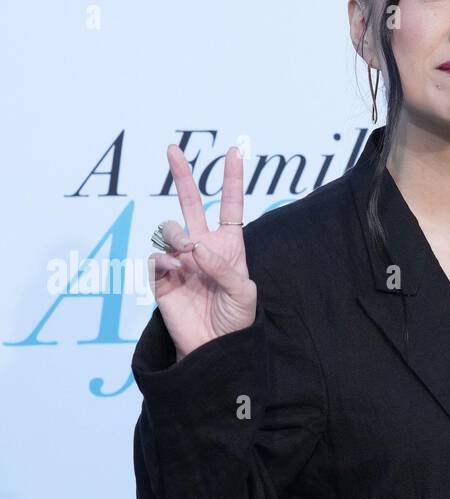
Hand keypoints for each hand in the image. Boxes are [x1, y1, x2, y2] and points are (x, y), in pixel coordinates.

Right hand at [150, 145, 257, 358]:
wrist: (214, 349)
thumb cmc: (236, 321)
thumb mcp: (243, 293)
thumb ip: (223, 267)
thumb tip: (196, 247)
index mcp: (229, 247)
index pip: (230, 207)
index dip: (232, 180)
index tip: (233, 152)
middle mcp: (203, 248)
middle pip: (191, 203)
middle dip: (183, 176)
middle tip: (173, 149)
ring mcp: (180, 261)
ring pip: (170, 229)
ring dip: (177, 235)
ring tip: (186, 253)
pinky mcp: (162, 277)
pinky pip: (157, 256)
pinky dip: (166, 260)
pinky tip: (176, 271)